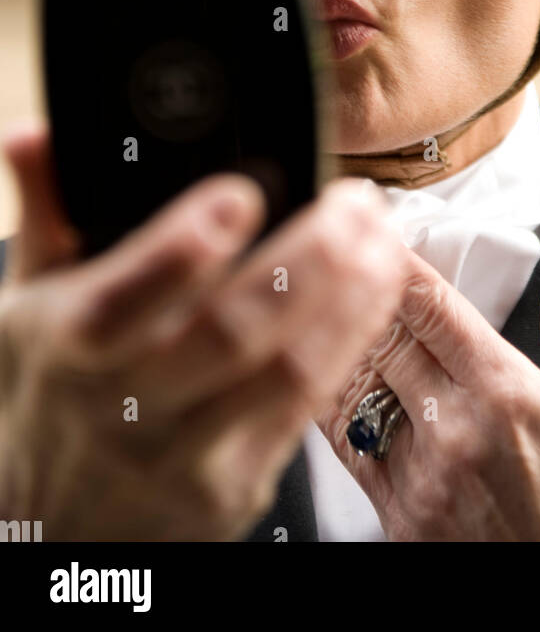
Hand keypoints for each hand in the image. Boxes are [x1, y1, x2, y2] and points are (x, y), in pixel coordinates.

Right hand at [0, 122, 407, 540]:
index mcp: (69, 344)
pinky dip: (349, 342)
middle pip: (231, 331)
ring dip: (350, 297)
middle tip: (356, 202)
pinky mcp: (234, 485)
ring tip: (382, 238)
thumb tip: (36, 134)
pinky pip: (306, 408)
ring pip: (286, 371)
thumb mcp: (25, 307)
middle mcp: (125, 404)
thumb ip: (47, 212)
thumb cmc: (48, 397)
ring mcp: (183, 453)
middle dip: (311, 258)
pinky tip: (374, 294)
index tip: (241, 193)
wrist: (50, 528)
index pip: (122, 298)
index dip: (183, 247)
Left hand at [319, 251, 539, 540]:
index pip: (433, 306)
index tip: (378, 228)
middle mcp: (456, 430)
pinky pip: (349, 446)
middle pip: (386, 334)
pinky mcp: (400, 517)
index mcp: (508, 394)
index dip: (399, 260)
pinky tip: (332, 377)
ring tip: (327, 303)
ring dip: (344, 339)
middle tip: (345, 252)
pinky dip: (338, 403)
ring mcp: (420, 476)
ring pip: (357, 385)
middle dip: (365, 289)